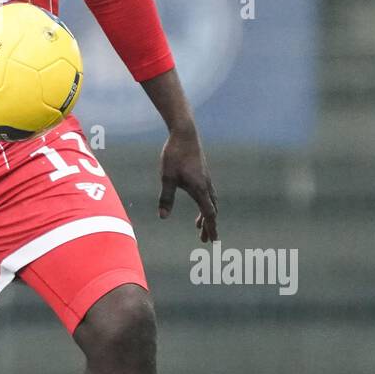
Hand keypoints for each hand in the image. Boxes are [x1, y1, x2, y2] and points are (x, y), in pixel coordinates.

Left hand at [158, 126, 217, 241]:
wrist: (184, 133)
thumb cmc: (174, 155)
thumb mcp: (167, 178)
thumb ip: (166, 198)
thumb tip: (162, 217)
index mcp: (200, 189)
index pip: (208, 213)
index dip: (210, 227)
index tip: (212, 240)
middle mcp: (206, 185)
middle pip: (211, 210)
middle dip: (209, 226)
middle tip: (206, 240)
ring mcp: (206, 178)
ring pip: (210, 202)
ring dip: (206, 215)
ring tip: (198, 226)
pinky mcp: (202, 172)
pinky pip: (207, 193)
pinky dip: (204, 204)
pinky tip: (198, 204)